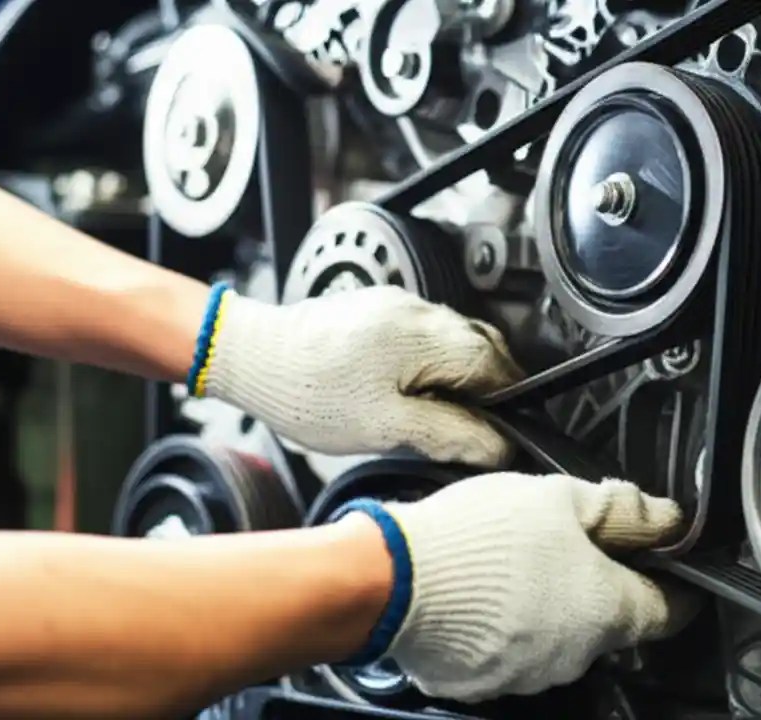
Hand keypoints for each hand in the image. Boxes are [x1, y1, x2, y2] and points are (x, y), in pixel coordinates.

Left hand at [204, 286, 523, 466]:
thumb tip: (498, 446)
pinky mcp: (379, 309)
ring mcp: (399, 305)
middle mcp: (419, 310)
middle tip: (482, 428)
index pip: (497, 367)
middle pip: (484, 346)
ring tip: (446, 412)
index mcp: (427, 335)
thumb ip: (449, 434)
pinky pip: (428, 333)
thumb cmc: (307, 392)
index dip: (509, 404)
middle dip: (492, 387)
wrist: (251, 356)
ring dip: (463, 374)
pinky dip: (436, 361)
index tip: (506, 434)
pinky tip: (417, 389)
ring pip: (456, 338)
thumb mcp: (384, 428)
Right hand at [340, 473, 701, 701]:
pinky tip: (484, 591)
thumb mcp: (559, 497)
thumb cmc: (478, 538)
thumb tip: (667, 518)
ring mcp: (531, 676)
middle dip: (597, 584)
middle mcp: (577, 655)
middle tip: (566, 541)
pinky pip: (513, 652)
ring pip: (561, 637)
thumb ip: (622, 509)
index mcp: (608, 610)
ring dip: (550, 604)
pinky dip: (508, 625)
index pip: (671, 612)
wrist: (392, 580)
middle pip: (610, 621)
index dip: (675, 584)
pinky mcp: (487, 683)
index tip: (666, 564)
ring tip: (514, 560)